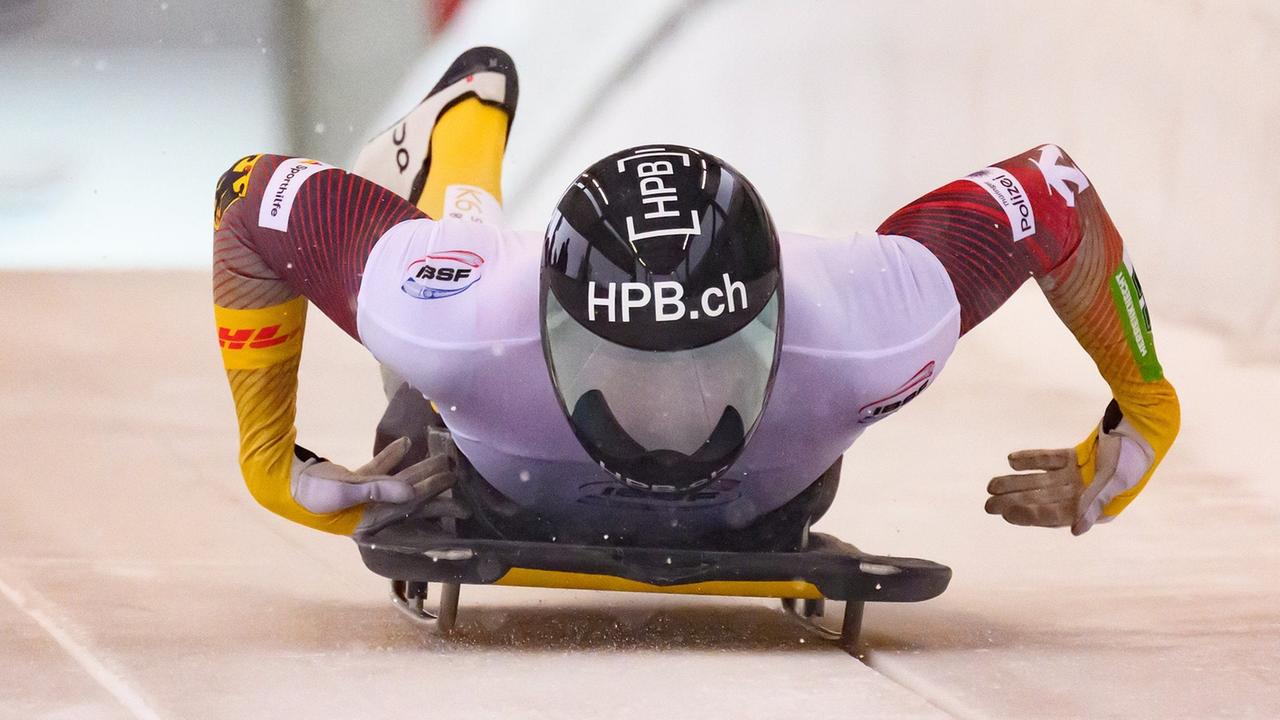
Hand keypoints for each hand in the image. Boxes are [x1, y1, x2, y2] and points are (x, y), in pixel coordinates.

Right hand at [291, 437, 454, 514]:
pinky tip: (406, 443)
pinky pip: (378, 470)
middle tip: (457, 474)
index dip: (434, 495)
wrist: (281, 483)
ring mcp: (362, 497)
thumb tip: (413, 492)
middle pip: (410, 497)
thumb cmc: (312, 493)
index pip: (411, 506)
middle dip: (433, 486)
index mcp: (372, 519)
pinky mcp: (352, 482)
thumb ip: (379, 489)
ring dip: (417, 469)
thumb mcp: (346, 491)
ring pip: (397, 482)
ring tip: (441, 457)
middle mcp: (371, 511)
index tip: (454, 484)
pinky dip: (391, 457)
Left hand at [986, 421, 1152, 534]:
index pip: (1056, 514)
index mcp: (1096, 506)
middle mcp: (1086, 494)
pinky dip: (1031, 460)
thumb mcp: (1116, 481)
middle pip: (1043, 498)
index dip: (1030, 514)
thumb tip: (1077, 530)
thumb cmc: (1135, 455)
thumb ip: (1095, 504)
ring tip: (991, 485)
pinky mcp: (1078, 456)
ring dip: (1017, 482)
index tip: (1007, 513)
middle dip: (1015, 501)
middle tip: (988, 504)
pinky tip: (1011, 460)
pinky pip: (1050, 460)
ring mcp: (1081, 475)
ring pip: (1041, 481)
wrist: (1145, 423)